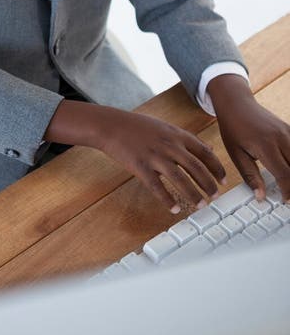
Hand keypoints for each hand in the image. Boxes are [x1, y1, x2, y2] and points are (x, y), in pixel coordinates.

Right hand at [94, 107, 226, 213]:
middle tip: (214, 197)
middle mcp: (169, 145)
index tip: (223, 181)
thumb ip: (187, 139)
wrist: (111, 125)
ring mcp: (154, 156)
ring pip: (179, 179)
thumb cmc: (138, 127)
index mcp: (176, 135)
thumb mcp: (166, 127)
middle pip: (196, 167)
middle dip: (208, 184)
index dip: (216, 168)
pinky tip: (174, 208)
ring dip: (192, 194)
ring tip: (200, 205)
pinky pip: (156, 186)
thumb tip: (208, 149)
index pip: (204, 152)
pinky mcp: (140, 166)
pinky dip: (166, 199)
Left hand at [208, 74, 289, 201]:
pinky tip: (288, 170)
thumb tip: (260, 196)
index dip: (288, 192)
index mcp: (266, 145)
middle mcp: (281, 138)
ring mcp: (287, 132)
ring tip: (288, 185)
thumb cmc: (233, 127)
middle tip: (289, 196)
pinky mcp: (289, 129)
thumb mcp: (236, 153)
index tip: (285, 201)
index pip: (285, 175)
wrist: (235, 103)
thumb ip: (250, 176)